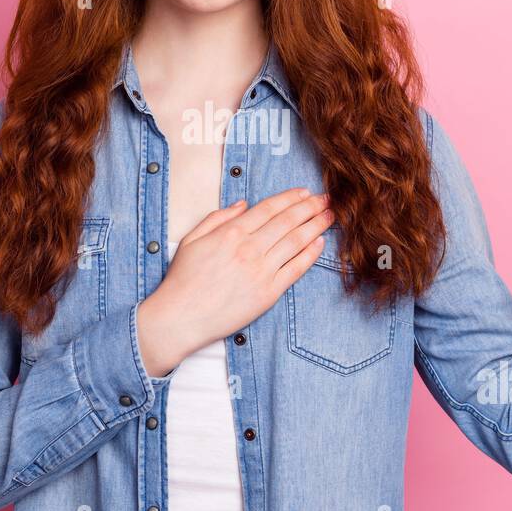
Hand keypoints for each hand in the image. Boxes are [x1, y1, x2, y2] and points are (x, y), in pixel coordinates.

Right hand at [136, 187, 332, 375]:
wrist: (181, 317)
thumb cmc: (183, 280)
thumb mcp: (192, 239)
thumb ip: (218, 218)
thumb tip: (243, 204)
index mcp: (231, 233)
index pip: (269, 209)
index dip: (290, 198)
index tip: (304, 193)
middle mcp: (249, 249)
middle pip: (287, 222)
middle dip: (310, 208)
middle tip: (326, 199)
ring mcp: (261, 271)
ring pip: (296, 242)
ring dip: (316, 226)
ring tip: (330, 217)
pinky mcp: (268, 293)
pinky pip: (295, 269)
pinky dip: (310, 255)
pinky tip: (320, 243)